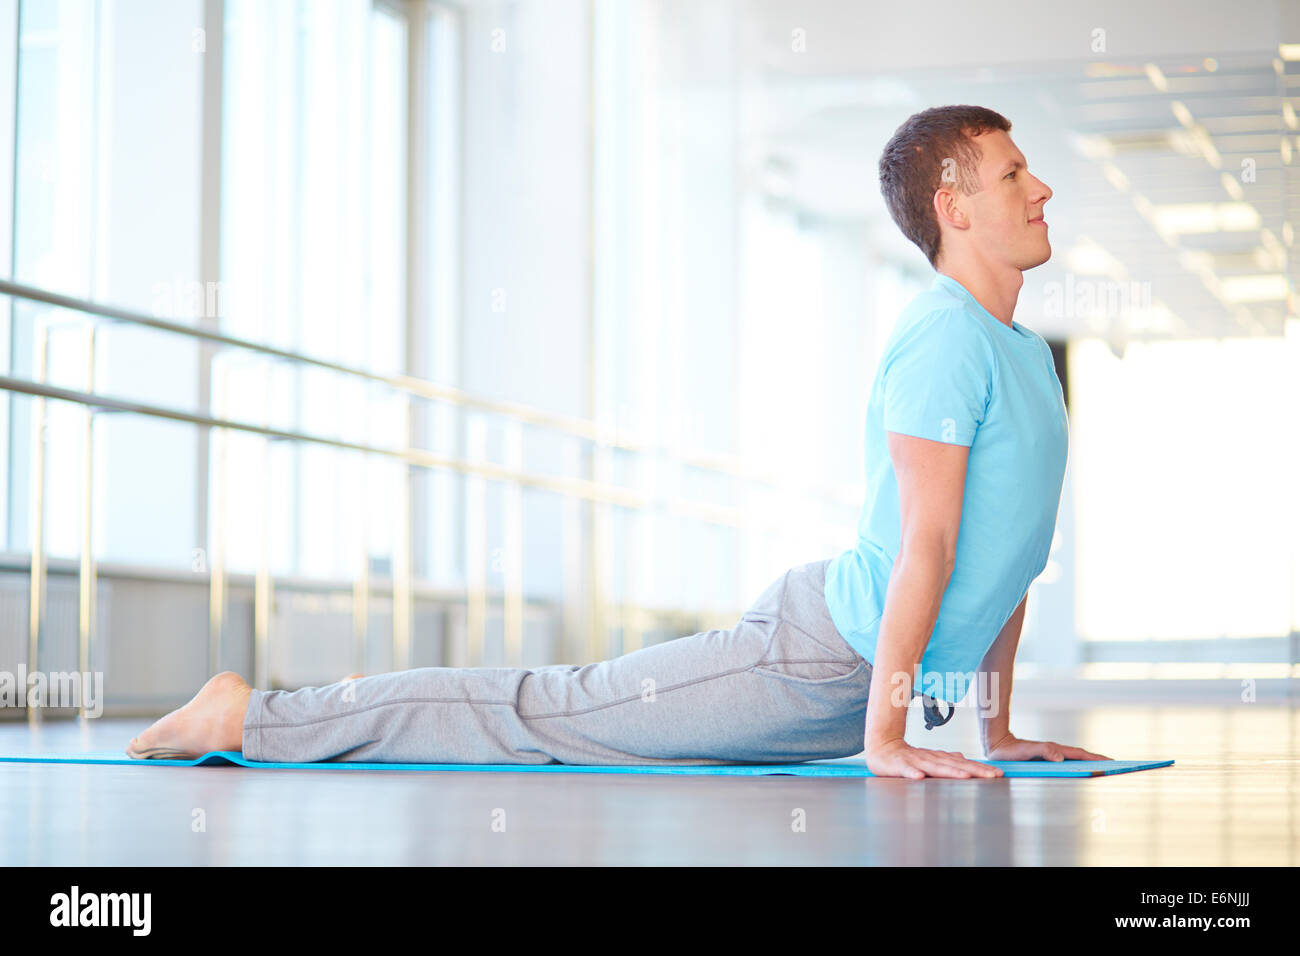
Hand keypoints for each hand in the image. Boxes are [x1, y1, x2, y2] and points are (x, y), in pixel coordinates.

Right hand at [865, 738, 1002, 778]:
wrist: (881, 747)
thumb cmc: (907, 756)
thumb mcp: (929, 758)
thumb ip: (946, 759)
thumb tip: (963, 757)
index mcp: (939, 758)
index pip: (963, 764)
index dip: (980, 769)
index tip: (998, 774)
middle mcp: (930, 758)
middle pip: (954, 765)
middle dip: (973, 771)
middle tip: (992, 776)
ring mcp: (915, 761)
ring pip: (934, 767)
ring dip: (949, 771)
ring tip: (964, 776)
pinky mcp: (898, 765)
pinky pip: (906, 770)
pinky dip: (912, 773)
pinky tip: (918, 777)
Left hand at [983, 732, 1110, 760]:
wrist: (999, 747)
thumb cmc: (1013, 750)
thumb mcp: (1028, 750)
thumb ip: (1044, 751)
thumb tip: (1061, 758)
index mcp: (1056, 750)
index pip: (1081, 755)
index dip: (1097, 759)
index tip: (1113, 763)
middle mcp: (1057, 754)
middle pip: (1083, 758)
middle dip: (1100, 762)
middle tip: (1117, 768)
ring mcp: (1054, 758)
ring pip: (1076, 762)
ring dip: (1091, 766)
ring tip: (1106, 772)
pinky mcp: (1048, 763)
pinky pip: (1067, 766)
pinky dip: (1078, 769)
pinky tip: (1083, 775)